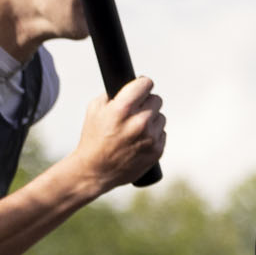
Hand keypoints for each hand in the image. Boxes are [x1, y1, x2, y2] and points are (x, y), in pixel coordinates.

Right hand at [67, 78, 166, 196]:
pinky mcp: (157, 150)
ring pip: (161, 117)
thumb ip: (113, 94)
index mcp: (122, 108)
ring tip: (135, 130)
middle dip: (147, 103)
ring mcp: (150, 137)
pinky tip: (139, 141)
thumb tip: (130, 86)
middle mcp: (139, 122)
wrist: (95, 170)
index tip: (140, 88)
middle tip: (136, 111)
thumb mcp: (94, 109)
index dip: (142, 85)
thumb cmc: (93, 139)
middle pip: (157, 99)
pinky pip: (162, 133)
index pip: (146, 83)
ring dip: (151, 120)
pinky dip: (153, 135)